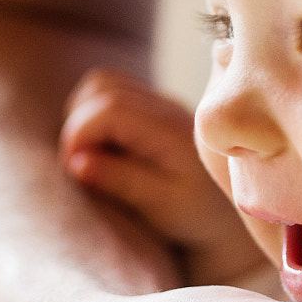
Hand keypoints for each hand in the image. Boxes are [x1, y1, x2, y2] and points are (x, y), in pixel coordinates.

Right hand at [60, 68, 268, 286]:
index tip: (72, 167)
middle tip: (80, 164)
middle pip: (103, 86)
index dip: (79, 133)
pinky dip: (97, 116)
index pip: (110, 108)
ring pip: (105, 84)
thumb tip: (76, 161)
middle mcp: (167, 108)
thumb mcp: (163, 207)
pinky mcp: (155, 110)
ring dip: (85, 114)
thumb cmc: (199, 217)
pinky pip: (114, 94)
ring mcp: (161, 104)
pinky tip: (105, 150)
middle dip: (79, 122)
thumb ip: (122, 181)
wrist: (229, 217)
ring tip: (91, 156)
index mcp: (171, 130)